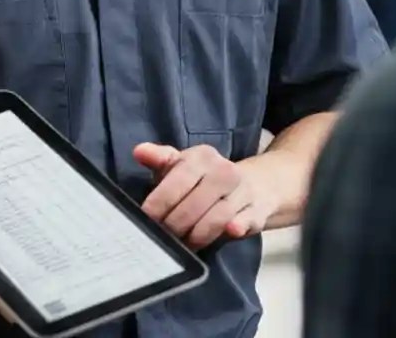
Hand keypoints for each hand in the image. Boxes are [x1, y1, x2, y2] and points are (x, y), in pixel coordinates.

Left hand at [134, 143, 273, 250]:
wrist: (256, 184)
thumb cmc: (207, 179)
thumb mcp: (183, 165)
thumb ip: (160, 159)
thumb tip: (139, 151)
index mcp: (201, 157)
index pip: (176, 182)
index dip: (158, 204)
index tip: (147, 220)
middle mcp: (224, 171)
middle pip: (192, 206)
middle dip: (174, 226)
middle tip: (162, 238)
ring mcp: (243, 192)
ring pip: (215, 219)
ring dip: (196, 236)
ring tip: (184, 244)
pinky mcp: (256, 212)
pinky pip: (243, 222)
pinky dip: (235, 227)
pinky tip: (228, 232)